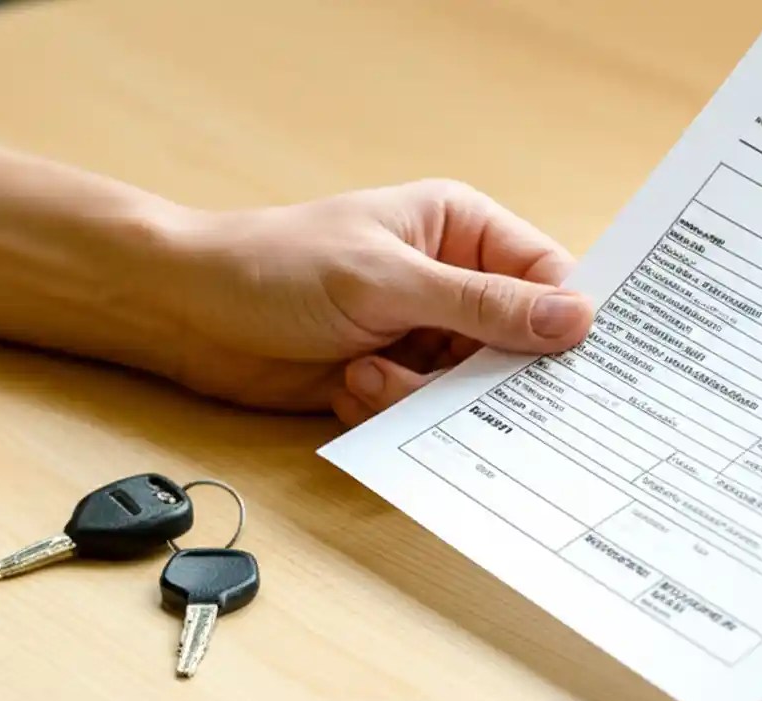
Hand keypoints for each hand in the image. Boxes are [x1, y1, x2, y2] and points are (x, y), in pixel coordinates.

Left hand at [155, 179, 593, 424]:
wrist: (187, 312)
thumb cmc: (276, 265)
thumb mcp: (386, 280)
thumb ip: (482, 305)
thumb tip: (574, 318)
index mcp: (459, 228)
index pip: (546, 274)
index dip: (565, 319)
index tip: (573, 364)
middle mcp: (449, 280)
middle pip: (516, 341)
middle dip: (485, 371)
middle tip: (455, 382)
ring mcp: (421, 331)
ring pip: (470, 386)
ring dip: (422, 390)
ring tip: (367, 368)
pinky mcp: (393, 376)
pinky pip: (426, 410)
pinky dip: (391, 405)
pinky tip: (349, 380)